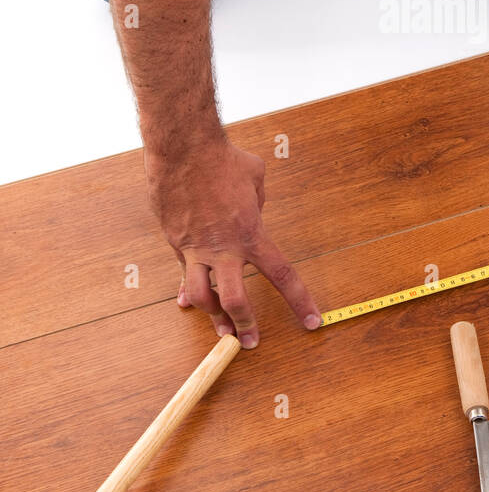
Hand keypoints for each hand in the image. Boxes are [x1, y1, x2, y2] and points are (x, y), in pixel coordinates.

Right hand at [145, 138, 320, 345]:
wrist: (183, 149)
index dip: (299, 301)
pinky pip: (183, 271)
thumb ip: (258, 202)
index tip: (312, 321)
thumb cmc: (223, 159)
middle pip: (235, 300)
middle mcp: (224, 248)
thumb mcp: (256, 179)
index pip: (282, 275)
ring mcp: (196, 247)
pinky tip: (186, 299)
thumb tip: (253, 211)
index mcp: (252, 234)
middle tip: (249, 341)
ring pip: (201, 296)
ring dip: (212, 316)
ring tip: (221, 328)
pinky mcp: (174, 240)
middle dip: (244, 324)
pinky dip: (187, 286)